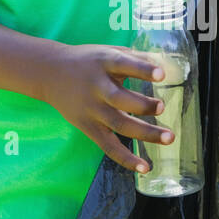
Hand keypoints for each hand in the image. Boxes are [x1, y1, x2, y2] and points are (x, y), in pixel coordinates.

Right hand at [41, 43, 174, 174]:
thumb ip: (137, 58)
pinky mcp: (88, 127)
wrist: (50, 73)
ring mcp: (92, 109)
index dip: (143, 69)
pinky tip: (145, 167)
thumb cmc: (88, 61)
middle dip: (145, 105)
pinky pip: (109, 146)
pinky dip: (127, 158)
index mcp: (104, 63)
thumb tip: (169, 66)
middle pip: (121, 100)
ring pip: (120, 125)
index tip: (162, 74)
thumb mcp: (109, 52)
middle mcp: (97, 87)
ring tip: (168, 137)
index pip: (124, 65)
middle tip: (163, 107)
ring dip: (145, 133)